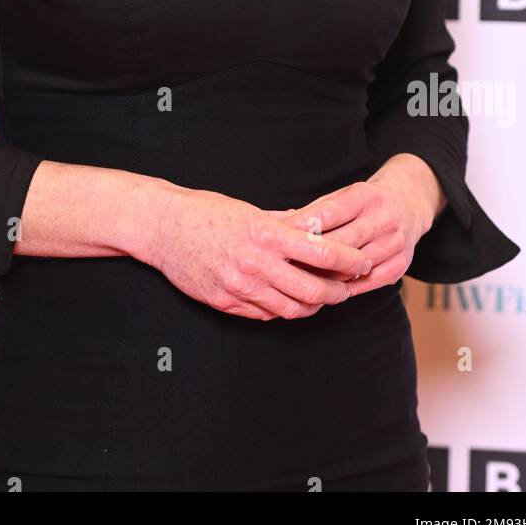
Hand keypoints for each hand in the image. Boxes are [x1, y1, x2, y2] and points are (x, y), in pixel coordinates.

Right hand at [144, 185, 373, 321]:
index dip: (350, 262)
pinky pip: (264, 314)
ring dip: (313, 307)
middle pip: (313, 292)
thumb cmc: (205, 211)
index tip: (363, 264)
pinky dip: (282, 310)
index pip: (323, 254)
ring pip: (291, 310)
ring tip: (321, 298)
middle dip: (337, 293)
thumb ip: (282, 223)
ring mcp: (239, 287)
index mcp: (266, 234)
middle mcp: (256, 263)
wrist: (162, 227)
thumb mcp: (249, 210)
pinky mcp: (224, 302)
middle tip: (346, 288)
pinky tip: (288, 301)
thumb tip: (313, 228)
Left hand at [265, 160, 440, 297]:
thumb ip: (317, 210)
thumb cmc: (365, 202)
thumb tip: (283, 224)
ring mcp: (394, 243)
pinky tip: (325, 289)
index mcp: (366, 196)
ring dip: (325, 275)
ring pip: (352, 266)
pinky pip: (367, 283)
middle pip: (340, 242)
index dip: (301, 226)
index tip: (278, 237)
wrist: (409, 204)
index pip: (328, 214)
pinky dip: (345, 287)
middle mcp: (383, 219)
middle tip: (284, 263)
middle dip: (310, 254)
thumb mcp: (344, 195)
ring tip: (300, 279)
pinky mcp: (400, 266)